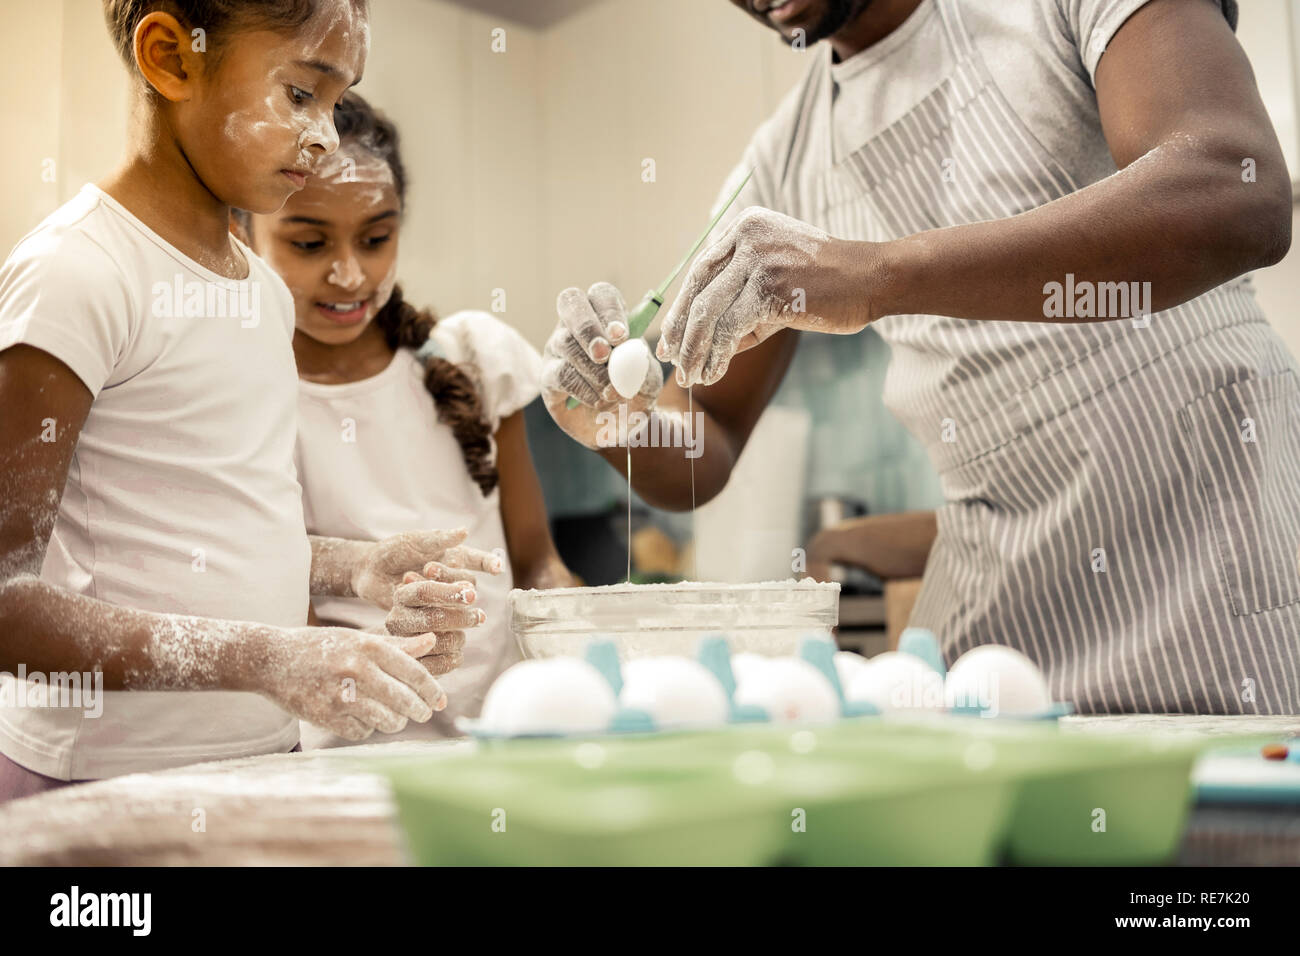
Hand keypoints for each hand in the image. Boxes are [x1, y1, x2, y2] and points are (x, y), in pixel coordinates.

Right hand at [245, 625, 448, 741]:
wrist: (270, 659)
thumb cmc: (321, 647)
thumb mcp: (358, 640)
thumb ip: (396, 645)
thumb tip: (432, 642)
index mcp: (369, 647)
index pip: (414, 673)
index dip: (432, 691)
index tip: (441, 702)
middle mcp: (357, 668)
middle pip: (405, 701)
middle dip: (419, 711)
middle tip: (422, 714)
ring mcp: (340, 694)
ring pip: (386, 720)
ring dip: (394, 722)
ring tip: (393, 718)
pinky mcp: (325, 715)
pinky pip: (361, 731)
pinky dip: (365, 728)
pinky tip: (360, 718)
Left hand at [352, 528, 501, 613]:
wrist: (369, 570)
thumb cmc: (394, 550)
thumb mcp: (415, 540)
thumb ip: (440, 539)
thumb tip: (464, 531)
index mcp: (455, 557)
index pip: (479, 561)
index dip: (489, 563)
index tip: (496, 568)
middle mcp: (453, 578)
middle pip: (468, 583)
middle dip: (450, 576)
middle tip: (428, 568)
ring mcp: (442, 596)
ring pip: (455, 600)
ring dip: (438, 591)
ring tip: (411, 578)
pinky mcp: (428, 611)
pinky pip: (438, 613)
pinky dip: (425, 605)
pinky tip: (409, 595)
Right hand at [542, 282, 663, 448]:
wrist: (622, 427)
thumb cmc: (635, 392)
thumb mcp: (648, 379)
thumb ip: (642, 365)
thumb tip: (629, 354)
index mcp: (605, 316)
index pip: (601, 295)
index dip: (610, 311)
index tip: (622, 337)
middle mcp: (577, 325)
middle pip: (570, 303)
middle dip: (588, 327)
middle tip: (605, 354)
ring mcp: (558, 349)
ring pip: (566, 343)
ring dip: (593, 369)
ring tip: (613, 392)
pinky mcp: (548, 377)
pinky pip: (561, 374)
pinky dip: (584, 389)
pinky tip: (600, 401)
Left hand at [656, 207, 869, 386]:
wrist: (871, 278)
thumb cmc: (827, 284)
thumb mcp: (775, 282)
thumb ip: (739, 303)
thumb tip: (699, 342)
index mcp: (745, 228)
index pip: (700, 270)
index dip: (681, 307)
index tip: (669, 338)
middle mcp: (746, 237)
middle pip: (697, 289)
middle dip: (680, 331)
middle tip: (672, 361)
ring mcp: (757, 260)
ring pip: (708, 312)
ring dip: (696, 350)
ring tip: (691, 376)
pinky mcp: (769, 288)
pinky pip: (729, 328)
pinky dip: (717, 355)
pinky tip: (714, 373)